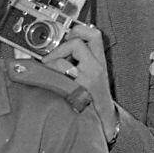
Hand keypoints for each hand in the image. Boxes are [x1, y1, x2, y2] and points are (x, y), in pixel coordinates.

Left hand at [43, 22, 116, 140]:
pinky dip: (50, 75)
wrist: (104, 122)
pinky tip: (49, 83)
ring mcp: (88, 78)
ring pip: (65, 60)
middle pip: (77, 42)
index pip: (94, 35)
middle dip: (59, 48)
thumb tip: (56, 51)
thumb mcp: (94, 77)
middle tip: (52, 59)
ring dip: (52, 61)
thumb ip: (81, 62)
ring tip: (49, 72)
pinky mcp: (78, 90)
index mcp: (100, 61)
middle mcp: (97, 67)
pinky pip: (60, 74)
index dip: (79, 30)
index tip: (68, 35)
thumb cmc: (95, 99)